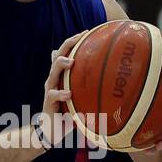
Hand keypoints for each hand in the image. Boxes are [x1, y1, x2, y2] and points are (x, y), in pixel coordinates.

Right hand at [38, 32, 84, 146]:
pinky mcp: (48, 103)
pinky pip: (53, 96)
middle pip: (57, 56)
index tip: (87, 31)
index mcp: (61, 75)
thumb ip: (90, 88)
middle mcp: (54, 79)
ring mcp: (49, 90)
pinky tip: (69, 94)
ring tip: (71, 62)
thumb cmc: (70, 112)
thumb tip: (112, 80)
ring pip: (52, 73)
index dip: (74, 41)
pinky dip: (61, 94)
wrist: (53, 130)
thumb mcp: (82, 97)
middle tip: (79, 38)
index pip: (65, 53)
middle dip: (68, 46)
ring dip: (61, 65)